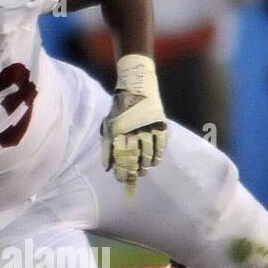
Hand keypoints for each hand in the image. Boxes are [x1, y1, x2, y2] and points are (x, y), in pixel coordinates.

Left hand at [100, 53, 166, 190]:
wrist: (136, 88)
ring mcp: (148, 128)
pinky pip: (161, 145)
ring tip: (143, 171)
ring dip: (146, 165)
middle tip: (133, 178)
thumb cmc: (119, 109)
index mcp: (118, 131)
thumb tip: (107, 168)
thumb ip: (106, 147)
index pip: (120, 158)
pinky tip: (155, 161)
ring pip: (149, 153)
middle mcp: (133, 131)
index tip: (120, 179)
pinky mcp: (160, 125)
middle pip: (135, 158)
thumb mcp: (108, 125)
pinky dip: (159, 155)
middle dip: (134, 171)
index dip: (121, 171)